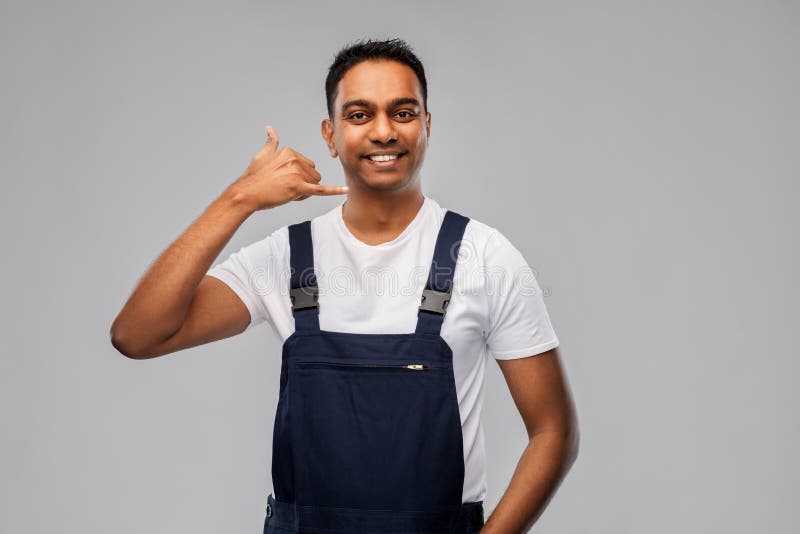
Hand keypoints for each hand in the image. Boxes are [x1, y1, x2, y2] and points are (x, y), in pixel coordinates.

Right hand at [229, 125, 347, 211]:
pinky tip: (346, 190)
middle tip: (283, 188)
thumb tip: (269, 128)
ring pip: (314, 185)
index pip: (307, 166)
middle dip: (303, 184)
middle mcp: (295, 159)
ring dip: (303, 192)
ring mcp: (297, 173)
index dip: (297, 176)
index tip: (281, 179)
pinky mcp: (298, 187)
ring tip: (285, 192)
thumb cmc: (254, 176)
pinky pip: (320, 190)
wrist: (246, 193)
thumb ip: (270, 141)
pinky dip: (334, 191)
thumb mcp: (262, 155)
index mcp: (290, 151)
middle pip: (313, 175)